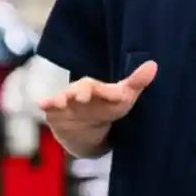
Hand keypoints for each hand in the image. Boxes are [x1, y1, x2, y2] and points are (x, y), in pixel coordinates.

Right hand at [37, 61, 157, 155]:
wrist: (84, 131)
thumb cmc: (106, 108)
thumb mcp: (123, 99)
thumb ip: (136, 83)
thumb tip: (154, 64)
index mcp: (100, 88)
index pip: (105, 88)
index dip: (110, 93)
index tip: (119, 96)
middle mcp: (82, 91)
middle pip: (82, 89)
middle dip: (83, 92)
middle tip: (83, 97)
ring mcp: (67, 100)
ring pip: (65, 96)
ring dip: (63, 98)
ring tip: (63, 102)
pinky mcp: (55, 111)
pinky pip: (50, 106)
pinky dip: (47, 103)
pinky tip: (42, 104)